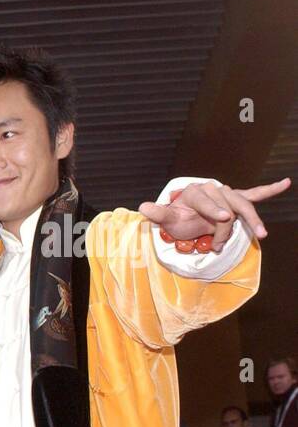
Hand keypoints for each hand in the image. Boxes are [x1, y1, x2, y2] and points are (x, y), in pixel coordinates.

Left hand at [139, 177, 289, 250]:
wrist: (186, 217)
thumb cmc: (176, 219)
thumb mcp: (166, 219)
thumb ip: (158, 213)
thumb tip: (143, 207)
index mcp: (194, 192)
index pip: (206, 200)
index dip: (213, 209)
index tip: (222, 219)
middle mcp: (212, 189)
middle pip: (226, 206)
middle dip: (225, 226)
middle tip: (220, 244)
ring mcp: (226, 194)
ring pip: (242, 205)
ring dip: (252, 219)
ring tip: (262, 233)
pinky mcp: (237, 200)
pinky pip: (254, 194)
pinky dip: (270, 189)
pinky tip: (285, 183)